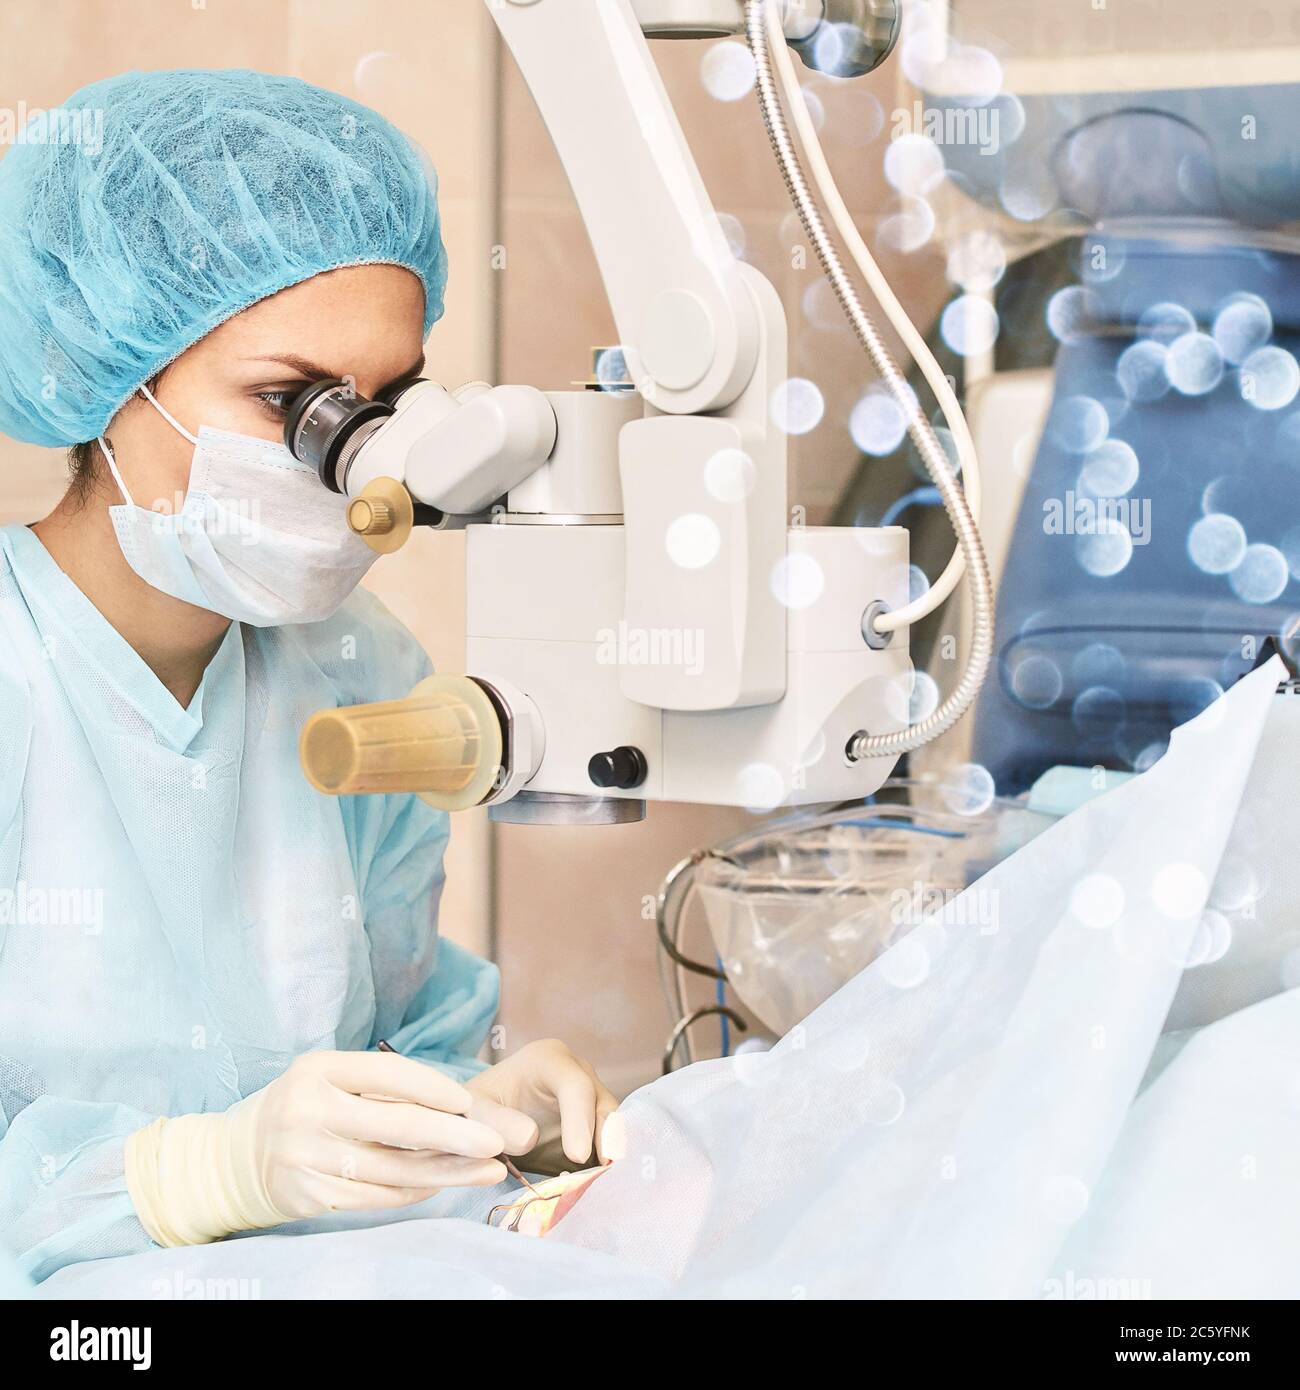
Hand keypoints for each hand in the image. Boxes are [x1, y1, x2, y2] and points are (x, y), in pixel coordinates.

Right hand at [126, 1049, 539, 1244]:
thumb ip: (403, 1092)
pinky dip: (412, 1192)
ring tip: (489, 1170)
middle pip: (395, 1125)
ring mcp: (304, 1155)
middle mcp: (308, 1108)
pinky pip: (373, 1196)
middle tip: (499, 1144)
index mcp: (319, 1068)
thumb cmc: (312, 1107)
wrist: (238, 1156)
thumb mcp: (340, 1082)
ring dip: (445, 1172)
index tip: (473, 1103)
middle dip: (454, 1136)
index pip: (388, 1073)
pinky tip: (442, 1185)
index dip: (434, 1087)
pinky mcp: (305, 1194)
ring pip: (390, 1168)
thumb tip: (484, 1111)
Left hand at [466, 1039, 618, 1170]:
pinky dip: (608, 1166)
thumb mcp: (473, 1109)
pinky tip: (600, 1187)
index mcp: (549, 1060)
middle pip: (603, 1105)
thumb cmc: (481, 1107)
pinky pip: (611, 1144)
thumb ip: (493, 1121)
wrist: (490, 1115)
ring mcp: (592, 1099)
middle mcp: (580, 1074)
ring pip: (614, 1126)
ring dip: (611, 1156)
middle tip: (605, 1172)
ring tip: (605, 1185)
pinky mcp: (597, 1126)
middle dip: (608, 1138)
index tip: (576, 1156)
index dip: (579, 1120)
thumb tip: (531, 1137)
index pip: (575, 1086)